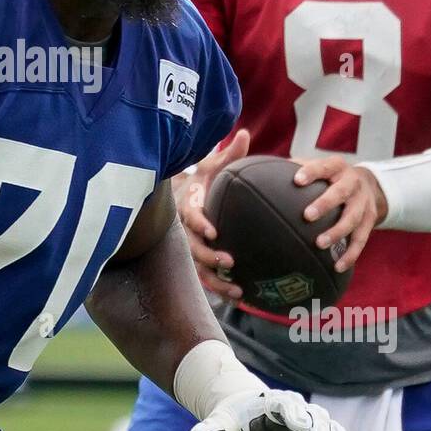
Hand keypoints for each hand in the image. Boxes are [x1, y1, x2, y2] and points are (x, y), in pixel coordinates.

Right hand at [176, 128, 250, 299]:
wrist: (187, 196)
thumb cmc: (205, 179)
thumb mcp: (213, 165)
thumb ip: (229, 154)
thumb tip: (243, 134)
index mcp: (188, 205)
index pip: (191, 216)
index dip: (200, 224)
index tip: (213, 230)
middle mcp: (187, 229)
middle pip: (193, 247)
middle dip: (209, 255)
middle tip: (230, 260)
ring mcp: (192, 246)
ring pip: (200, 267)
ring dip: (217, 279)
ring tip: (236, 288)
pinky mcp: (199, 260)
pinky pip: (207, 277)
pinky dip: (221, 287)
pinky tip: (240, 296)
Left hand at [190, 388, 358, 430]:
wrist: (248, 424)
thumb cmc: (235, 422)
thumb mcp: (222, 425)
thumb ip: (213, 430)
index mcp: (274, 403)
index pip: (285, 403)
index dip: (292, 412)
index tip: (297, 423)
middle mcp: (300, 413)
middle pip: (315, 418)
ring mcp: (315, 430)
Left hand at [292, 156, 386, 272]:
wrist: (370, 184)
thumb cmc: (332, 177)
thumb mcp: (321, 167)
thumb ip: (298, 168)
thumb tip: (264, 174)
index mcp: (337, 167)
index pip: (324, 167)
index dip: (312, 172)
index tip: (297, 180)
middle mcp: (353, 183)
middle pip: (341, 193)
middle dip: (325, 204)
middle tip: (307, 216)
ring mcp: (363, 203)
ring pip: (352, 219)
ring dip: (336, 232)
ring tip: (319, 244)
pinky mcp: (370, 221)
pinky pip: (361, 240)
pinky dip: (350, 254)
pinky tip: (337, 267)